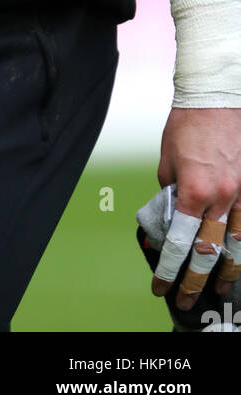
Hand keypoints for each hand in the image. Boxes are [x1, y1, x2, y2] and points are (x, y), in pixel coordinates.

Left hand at [153, 107, 240, 307]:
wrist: (216, 95)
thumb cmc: (187, 123)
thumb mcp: (166, 159)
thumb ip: (170, 191)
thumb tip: (171, 214)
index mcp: (193, 190)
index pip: (179, 241)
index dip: (169, 268)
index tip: (161, 286)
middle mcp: (221, 197)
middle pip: (209, 251)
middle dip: (196, 279)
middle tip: (186, 299)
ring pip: (238, 244)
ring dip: (228, 270)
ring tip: (220, 287)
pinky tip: (238, 256)